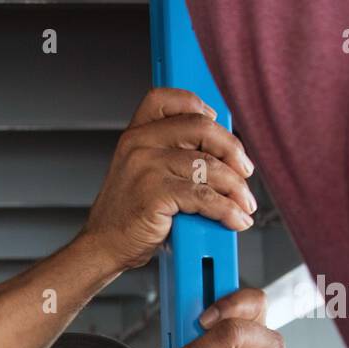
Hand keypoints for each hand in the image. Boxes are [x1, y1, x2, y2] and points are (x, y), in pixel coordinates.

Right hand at [79, 87, 255, 273]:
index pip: (169, 99)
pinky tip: (234, 218)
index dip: (200, 106)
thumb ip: (170, 154)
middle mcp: (138, 144)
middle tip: (245, 171)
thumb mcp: (141, 173)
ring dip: (236, 188)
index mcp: (135, 134)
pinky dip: (226, 210)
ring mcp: (145, 168)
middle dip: (232, 150)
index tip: (219, 125)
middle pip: (201, 128)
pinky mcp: (154, 194)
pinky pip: (203, 196)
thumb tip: (221, 152)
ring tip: (244, 203)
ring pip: (208, 166)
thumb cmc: (127, 215)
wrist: (103, 247)